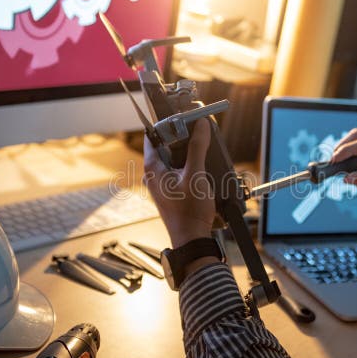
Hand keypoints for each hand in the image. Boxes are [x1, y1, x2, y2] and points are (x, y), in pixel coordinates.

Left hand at [143, 119, 215, 247]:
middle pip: (166, 144)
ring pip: (174, 157)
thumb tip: (201, 126)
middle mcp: (153, 173)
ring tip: (204, 147)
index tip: (185, 118)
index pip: (154, 134)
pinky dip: (190, 163)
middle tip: (199, 130)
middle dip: (183, 136)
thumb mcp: (195, 174)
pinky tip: (203, 165)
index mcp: (152, 167)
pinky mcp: (171, 189)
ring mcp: (162, 182)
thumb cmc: (190, 211)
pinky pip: (179, 169)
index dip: (168, 124)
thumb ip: (198, 148)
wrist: (192, 239)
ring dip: (189, 151)